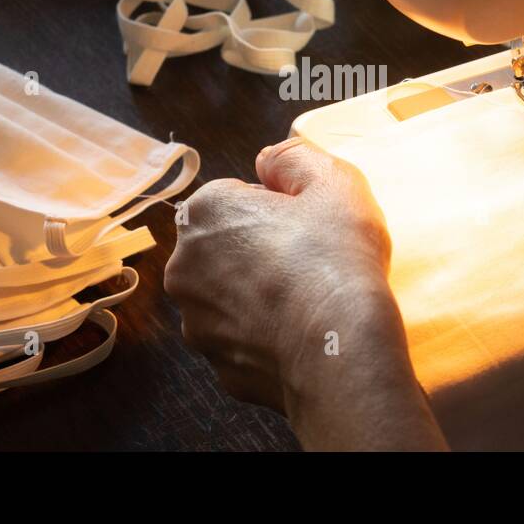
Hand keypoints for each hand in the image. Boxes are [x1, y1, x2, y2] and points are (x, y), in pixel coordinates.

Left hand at [164, 137, 446, 449]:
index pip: (237, 197)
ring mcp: (196, 322)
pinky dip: (264, 336)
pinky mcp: (217, 365)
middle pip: (227, 247)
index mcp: (204, 212)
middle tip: (308, 262)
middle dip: (259, 250)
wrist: (339, 348)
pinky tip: (298, 334)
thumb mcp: (332, 182)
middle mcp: (184, 266)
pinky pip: (242, 340)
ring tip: (306, 301)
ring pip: (230, 296)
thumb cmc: (335, 258)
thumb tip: (267, 159)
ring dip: (258, 294)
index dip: (278, 207)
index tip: (306, 226)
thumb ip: (293, 157)